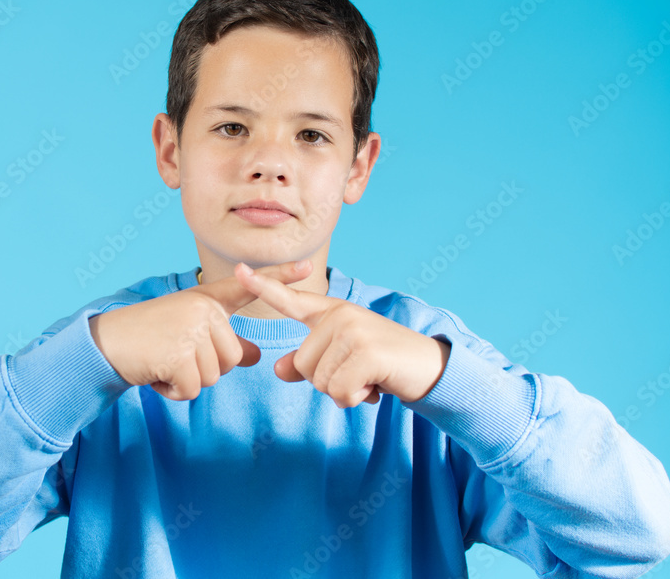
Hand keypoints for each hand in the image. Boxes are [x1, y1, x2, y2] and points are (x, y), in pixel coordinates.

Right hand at [89, 260, 312, 400]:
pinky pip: (193, 388)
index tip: (304, 266)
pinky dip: (174, 391)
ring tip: (162, 361)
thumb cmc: (147, 339)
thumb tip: (255, 356)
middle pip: (232, 358)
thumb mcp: (188, 335)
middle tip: (173, 355)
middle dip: (205, 368)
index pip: (247, 288)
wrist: (105, 343)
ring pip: (214, 375)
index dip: (278, 279)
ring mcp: (192, 330)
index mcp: (205, 301)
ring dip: (187, 380)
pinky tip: (156, 373)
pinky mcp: (179, 354)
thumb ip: (223, 342)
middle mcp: (203, 310)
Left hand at [233, 260, 450, 407]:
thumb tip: (279, 368)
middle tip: (358, 374)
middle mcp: (340, 315)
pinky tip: (375, 385)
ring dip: (343, 392)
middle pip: (302, 364)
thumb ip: (309, 363)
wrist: (430, 368)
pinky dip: (355, 399)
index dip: (263, 287)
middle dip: (327, 382)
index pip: (291, 300)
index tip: (240, 270)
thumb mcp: (342, 362)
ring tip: (368, 377)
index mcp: (332, 313)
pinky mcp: (366, 351)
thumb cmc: (382, 364)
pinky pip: (339, 391)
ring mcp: (353, 330)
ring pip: (319, 381)